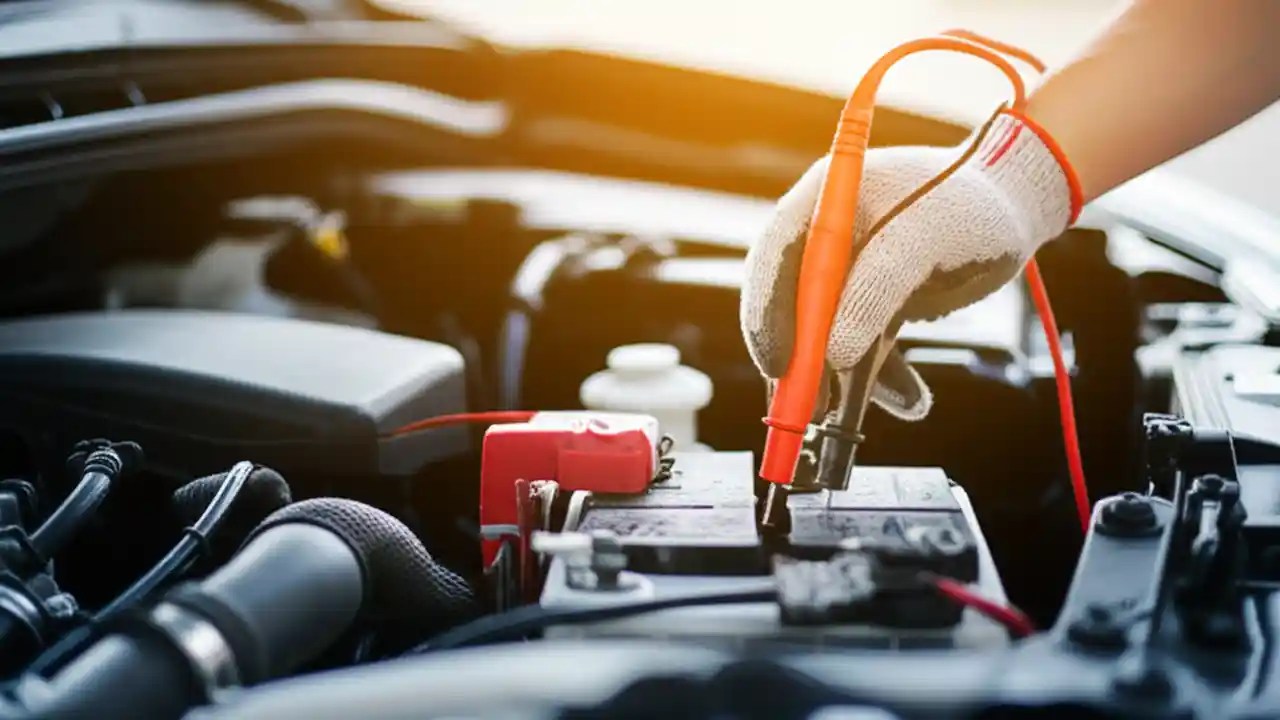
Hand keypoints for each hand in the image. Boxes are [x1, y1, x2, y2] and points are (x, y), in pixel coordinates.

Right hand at [740, 109, 1079, 420]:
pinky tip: (908, 399)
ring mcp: (846, 273)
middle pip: (786, 305)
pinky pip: (861, 346)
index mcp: (822, 203)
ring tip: (854, 416)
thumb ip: (877, 289)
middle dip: (796, 360)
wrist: (1016, 206)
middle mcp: (823, 238)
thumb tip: (835, 353)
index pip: (771, 260)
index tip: (778, 365)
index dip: (765, 314)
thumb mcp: (924, 238)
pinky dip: (879, 377)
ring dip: (837, 380)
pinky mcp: (871, 301)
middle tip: (805, 408)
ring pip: (822, 335)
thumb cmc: (971, 204)